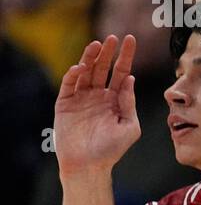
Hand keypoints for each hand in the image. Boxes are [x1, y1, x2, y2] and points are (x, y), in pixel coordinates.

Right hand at [55, 35, 140, 177]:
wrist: (89, 165)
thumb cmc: (112, 149)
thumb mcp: (129, 126)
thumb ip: (129, 103)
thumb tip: (130, 79)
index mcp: (116, 99)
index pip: (121, 72)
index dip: (125, 56)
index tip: (131, 39)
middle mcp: (98, 95)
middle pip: (103, 68)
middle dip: (107, 52)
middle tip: (112, 38)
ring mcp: (81, 98)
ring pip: (85, 72)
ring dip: (90, 58)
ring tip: (97, 45)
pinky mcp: (65, 104)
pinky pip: (69, 85)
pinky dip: (73, 74)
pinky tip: (81, 67)